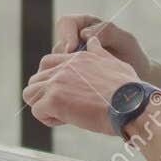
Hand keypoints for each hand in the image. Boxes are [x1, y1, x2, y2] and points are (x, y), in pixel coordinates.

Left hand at [22, 45, 139, 134]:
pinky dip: (49, 119)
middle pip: (35, 78)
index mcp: (77, 58)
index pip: (47, 63)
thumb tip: (92, 39)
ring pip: (30, 93)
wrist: (131, 106)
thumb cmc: (129, 90)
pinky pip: (37, 111)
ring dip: (42, 105)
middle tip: (63, 106)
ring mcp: (57, 82)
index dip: (51, 80)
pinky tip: (66, 120)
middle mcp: (64, 67)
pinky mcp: (54, 100)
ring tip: (61, 114)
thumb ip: (99, 52)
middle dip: (44, 94)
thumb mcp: (114, 62)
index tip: (65, 93)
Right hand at [52, 14, 150, 77]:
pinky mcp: (70, 76)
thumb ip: (108, 32)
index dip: (66, 35)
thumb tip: (84, 34)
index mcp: (85, 25)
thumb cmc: (132, 55)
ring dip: (65, 72)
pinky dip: (66, 83)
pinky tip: (80, 89)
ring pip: (54, 64)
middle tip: (75, 69)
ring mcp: (70, 60)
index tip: (72, 49)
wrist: (135, 79)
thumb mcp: (125, 40)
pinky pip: (59, 78)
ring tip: (82, 81)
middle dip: (64, 57)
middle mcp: (74, 41)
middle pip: (57, 45)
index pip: (65, 23)